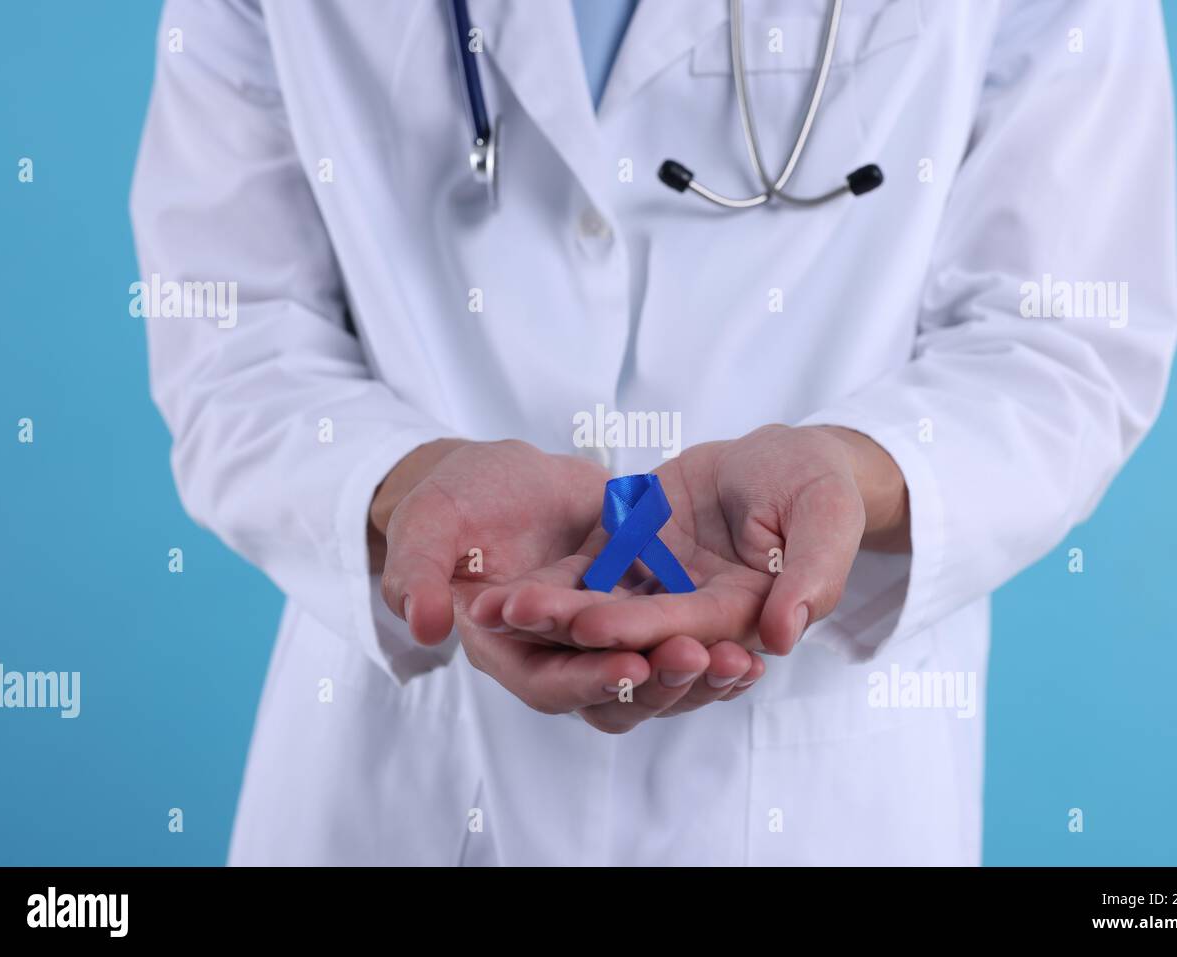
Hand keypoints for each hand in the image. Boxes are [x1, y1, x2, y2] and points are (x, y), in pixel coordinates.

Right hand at [370, 439, 763, 731]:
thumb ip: (419, 570)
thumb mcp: (428, 524)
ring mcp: (601, 644)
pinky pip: (677, 641)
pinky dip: (712, 646)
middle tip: (707, 662)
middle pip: (612, 694)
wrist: (500, 476)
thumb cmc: (455, 498)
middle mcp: (557, 661)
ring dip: (697, 676)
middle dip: (660, 683)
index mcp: (503, 653)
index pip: (548, 684)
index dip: (589, 679)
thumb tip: (425, 622)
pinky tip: (756, 639)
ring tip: (744, 662)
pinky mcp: (636, 615)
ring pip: (653, 677)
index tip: (632, 666)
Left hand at [472, 424, 907, 656]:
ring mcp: (658, 592)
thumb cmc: (817, 484)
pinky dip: (548, 583)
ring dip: (549, 614)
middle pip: (631, 632)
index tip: (593, 626)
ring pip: (599, 611)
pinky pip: (585, 576)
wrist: (786, 458)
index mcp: (744, 615)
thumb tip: (785, 635)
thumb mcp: (828, 516)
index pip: (689, 629)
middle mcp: (693, 614)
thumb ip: (812, 576)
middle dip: (573, 628)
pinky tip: (499, 582)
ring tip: (494, 606)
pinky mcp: (631, 562)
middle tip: (517, 616)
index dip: (641, 629)